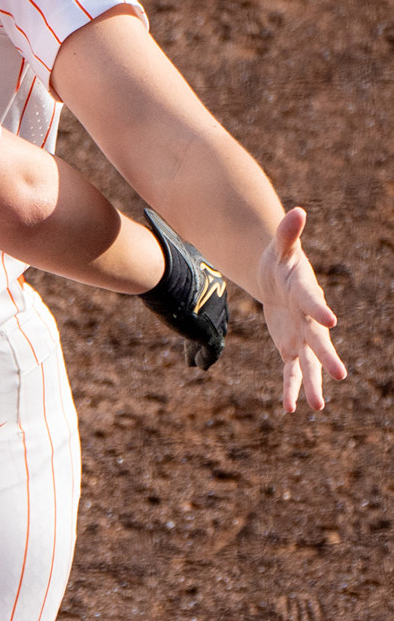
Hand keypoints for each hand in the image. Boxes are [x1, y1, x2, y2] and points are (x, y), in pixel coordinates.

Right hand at [137, 208, 230, 369]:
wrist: (164, 270)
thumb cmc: (161, 254)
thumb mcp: (164, 243)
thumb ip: (161, 238)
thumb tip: (147, 214)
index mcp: (211, 279)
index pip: (212, 297)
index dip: (206, 309)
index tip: (199, 316)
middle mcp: (217, 299)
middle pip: (216, 318)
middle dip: (208, 329)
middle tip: (203, 339)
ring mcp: (212, 316)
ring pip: (212, 337)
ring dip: (204, 348)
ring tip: (198, 359)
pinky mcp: (204, 332)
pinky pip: (208, 351)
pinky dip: (202, 358)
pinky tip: (196, 364)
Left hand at [254, 207, 345, 412]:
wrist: (278, 280)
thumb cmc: (280, 261)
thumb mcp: (280, 248)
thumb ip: (287, 233)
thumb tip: (297, 211)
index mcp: (305, 292)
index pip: (312, 301)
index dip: (319, 309)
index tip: (330, 321)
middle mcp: (309, 319)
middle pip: (318, 339)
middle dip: (327, 356)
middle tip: (341, 374)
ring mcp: (301, 336)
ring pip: (308, 364)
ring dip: (312, 384)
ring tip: (317, 406)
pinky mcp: (290, 347)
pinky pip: (291, 371)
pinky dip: (290, 388)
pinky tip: (291, 409)